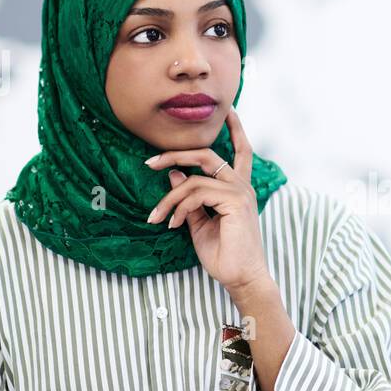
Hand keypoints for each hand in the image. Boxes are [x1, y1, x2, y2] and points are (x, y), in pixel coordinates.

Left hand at [143, 107, 270, 293]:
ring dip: (168, 198)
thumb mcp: (199, 223)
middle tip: (148, 163)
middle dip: (176, 153)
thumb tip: (174, 174)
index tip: (230, 112)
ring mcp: (240, 192)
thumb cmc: (224, 255)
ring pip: (194, 177)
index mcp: (238, 190)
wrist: (240, 279)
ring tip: (156, 217)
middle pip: (208, 154)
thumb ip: (189, 198)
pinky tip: (173, 224)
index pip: (241, 152)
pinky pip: (196, 192)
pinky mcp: (235, 202)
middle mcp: (242, 186)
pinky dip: (178, 207)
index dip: (236, 130)